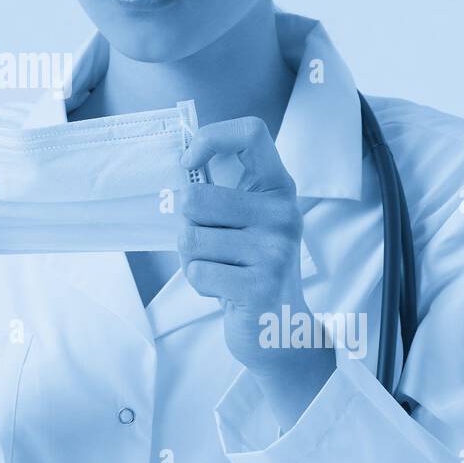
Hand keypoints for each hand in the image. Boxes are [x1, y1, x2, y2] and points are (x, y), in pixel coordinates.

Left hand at [177, 116, 336, 428]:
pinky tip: (224, 290)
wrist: (281, 329)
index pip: (251, 133)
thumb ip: (221, 192)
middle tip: (210, 245)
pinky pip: (196, 271)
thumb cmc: (250, 266)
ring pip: (189, 237)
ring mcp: (274, 250)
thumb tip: (181, 165)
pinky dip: (199, 282)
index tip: (188, 163)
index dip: (211, 138)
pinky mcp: (258, 286)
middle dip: (188, 225)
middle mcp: (282, 213)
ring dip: (191, 258)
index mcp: (278, 188)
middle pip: (196, 198)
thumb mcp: (246, 222)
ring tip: (220, 268)